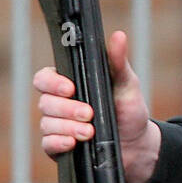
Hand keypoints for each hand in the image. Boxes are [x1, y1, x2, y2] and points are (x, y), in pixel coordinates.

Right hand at [34, 30, 161, 182]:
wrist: (136, 144)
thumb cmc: (129, 109)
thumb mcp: (127, 83)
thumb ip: (118, 61)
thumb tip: (118, 36)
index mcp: (69, 83)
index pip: (44, 78)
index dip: (52, 83)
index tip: (71, 88)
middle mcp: (58, 103)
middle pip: (45, 102)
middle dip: (67, 109)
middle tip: (89, 114)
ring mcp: (56, 125)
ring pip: (47, 124)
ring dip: (68, 127)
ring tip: (90, 132)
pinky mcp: (58, 147)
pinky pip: (48, 144)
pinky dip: (59, 143)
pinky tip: (73, 143)